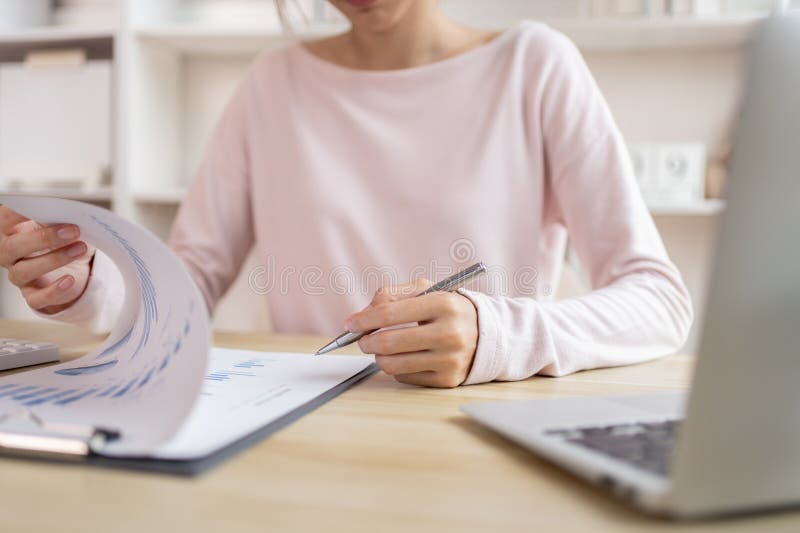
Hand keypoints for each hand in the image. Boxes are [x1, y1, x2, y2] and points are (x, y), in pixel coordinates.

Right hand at [0, 206, 93, 314]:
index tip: (40, 205)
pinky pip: (37, 298)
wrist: (75, 272)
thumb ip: (57, 219)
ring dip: (55, 259)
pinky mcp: (33, 295)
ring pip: (24, 270)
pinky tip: (69, 279)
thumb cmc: (63, 243)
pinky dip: (54, 290)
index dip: (18, 213)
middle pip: (14, 247)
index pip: (4, 219)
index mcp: (11, 231)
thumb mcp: (61, 227)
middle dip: (44, 238)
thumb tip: (66, 212)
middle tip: (73, 230)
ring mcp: (19, 276)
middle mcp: (9, 254)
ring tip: (81, 248)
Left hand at [345, 278, 478, 387]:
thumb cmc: (449, 309)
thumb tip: (363, 314)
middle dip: (366, 341)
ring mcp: (450, 359)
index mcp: (444, 305)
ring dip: (379, 356)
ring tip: (383, 348)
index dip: (363, 319)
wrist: (487, 333)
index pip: (390, 314)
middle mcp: (450, 333)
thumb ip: (392, 295)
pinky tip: (406, 357)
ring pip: (393, 364)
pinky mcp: (448, 380)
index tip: (350, 324)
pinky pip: (405, 377)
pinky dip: (398, 368)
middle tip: (362, 339)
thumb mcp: (427, 291)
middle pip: (388, 342)